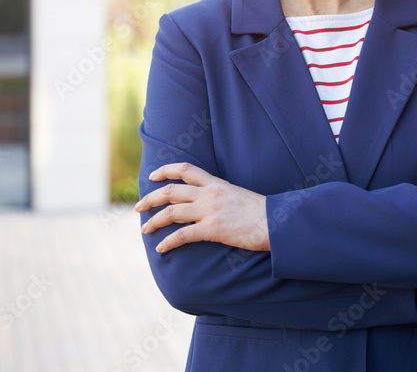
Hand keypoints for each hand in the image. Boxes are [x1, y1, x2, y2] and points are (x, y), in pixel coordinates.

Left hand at [134, 162, 269, 253]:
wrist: (277, 222)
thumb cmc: (264, 213)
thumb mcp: (240, 196)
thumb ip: (223, 197)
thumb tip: (214, 204)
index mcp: (216, 183)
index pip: (186, 168)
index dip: (165, 170)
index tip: (153, 176)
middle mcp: (209, 194)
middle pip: (171, 190)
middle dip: (150, 198)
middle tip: (138, 207)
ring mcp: (210, 211)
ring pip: (172, 211)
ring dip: (154, 220)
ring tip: (144, 229)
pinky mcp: (212, 229)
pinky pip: (182, 235)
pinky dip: (168, 242)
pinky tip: (161, 248)